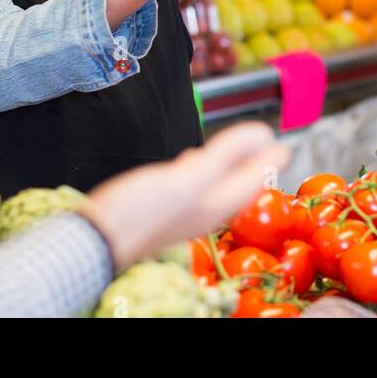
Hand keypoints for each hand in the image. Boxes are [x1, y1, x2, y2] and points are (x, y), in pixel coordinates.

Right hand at [78, 122, 289, 270]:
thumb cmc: (142, 211)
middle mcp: (205, 210)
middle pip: (237, 182)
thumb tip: (263, 134)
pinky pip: (191, 186)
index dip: (267, 157)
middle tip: (264, 143)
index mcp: (218, 203)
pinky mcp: (162, 209)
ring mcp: (183, 212)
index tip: (280, 141)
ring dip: (226, 165)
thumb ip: (226, 156)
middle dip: (251, 162)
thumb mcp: (189, 179)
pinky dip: (198, 170)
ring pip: (214, 184)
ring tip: (233, 149)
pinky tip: (188, 162)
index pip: (254, 177)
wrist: (96, 242)